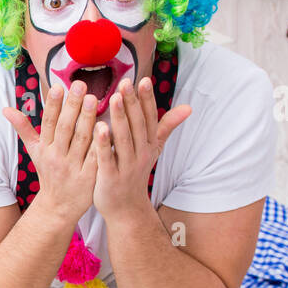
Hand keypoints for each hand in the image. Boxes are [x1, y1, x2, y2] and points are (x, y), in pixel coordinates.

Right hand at [3, 80, 99, 222]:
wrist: (58, 208)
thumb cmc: (49, 173)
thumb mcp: (35, 152)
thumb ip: (23, 128)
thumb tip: (5, 108)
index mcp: (45, 149)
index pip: (48, 123)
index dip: (52, 105)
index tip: (57, 86)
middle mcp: (57, 157)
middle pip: (65, 129)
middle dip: (72, 106)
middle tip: (80, 85)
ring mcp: (73, 168)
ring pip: (81, 141)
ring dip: (88, 119)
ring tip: (95, 98)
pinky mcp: (88, 179)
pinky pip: (96, 158)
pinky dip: (101, 144)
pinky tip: (110, 128)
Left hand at [93, 77, 190, 219]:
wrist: (126, 208)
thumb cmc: (135, 172)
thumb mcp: (153, 149)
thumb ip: (166, 126)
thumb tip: (189, 107)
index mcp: (149, 144)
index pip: (149, 117)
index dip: (147, 99)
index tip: (143, 79)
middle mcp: (141, 153)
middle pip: (137, 125)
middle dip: (132, 103)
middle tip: (125, 82)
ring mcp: (126, 166)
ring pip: (123, 139)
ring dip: (119, 117)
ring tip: (113, 97)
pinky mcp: (110, 178)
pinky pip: (107, 158)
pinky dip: (103, 143)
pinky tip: (98, 127)